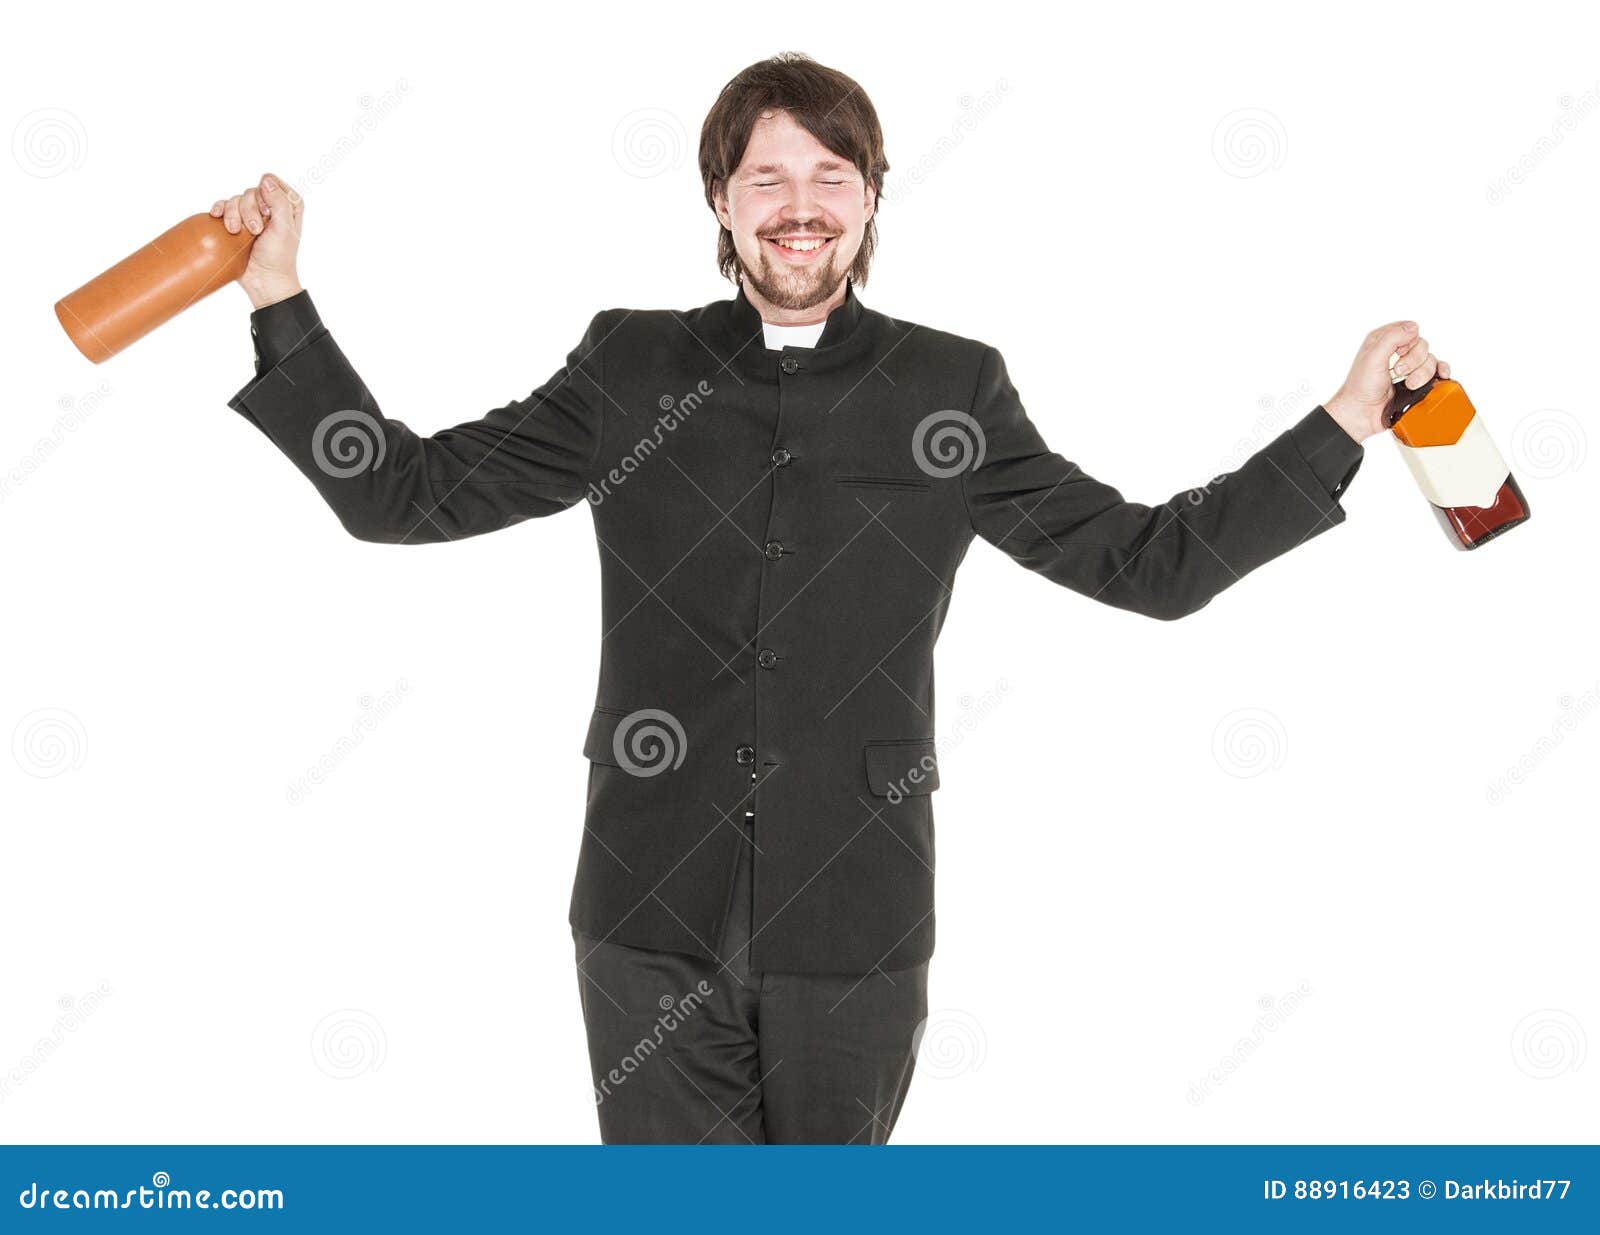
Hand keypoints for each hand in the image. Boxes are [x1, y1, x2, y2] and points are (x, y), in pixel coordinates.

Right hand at [211, 172, 303, 309]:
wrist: (263, 280)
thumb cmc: (278, 257)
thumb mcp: (284, 228)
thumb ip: (279, 202)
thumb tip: (265, 180)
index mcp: (287, 205)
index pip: (271, 182)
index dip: (266, 196)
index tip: (268, 215)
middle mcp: (269, 207)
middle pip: (251, 191)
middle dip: (249, 210)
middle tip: (255, 231)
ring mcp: (251, 215)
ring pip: (236, 199)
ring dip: (234, 214)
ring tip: (237, 232)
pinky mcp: (235, 223)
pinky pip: (222, 206)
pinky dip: (219, 209)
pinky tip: (217, 216)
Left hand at [1322, 321, 1450, 442]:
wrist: (1363, 413)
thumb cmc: (1361, 387)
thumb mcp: (1373, 357)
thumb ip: (1392, 338)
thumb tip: (1413, 327)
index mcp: (1383, 341)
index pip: (1409, 329)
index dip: (1408, 342)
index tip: (1397, 353)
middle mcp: (1396, 352)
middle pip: (1422, 345)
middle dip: (1414, 361)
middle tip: (1398, 372)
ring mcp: (1408, 368)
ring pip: (1431, 359)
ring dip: (1422, 373)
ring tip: (1409, 384)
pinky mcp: (1417, 381)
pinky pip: (1438, 370)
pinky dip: (1441, 372)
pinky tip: (1440, 376)